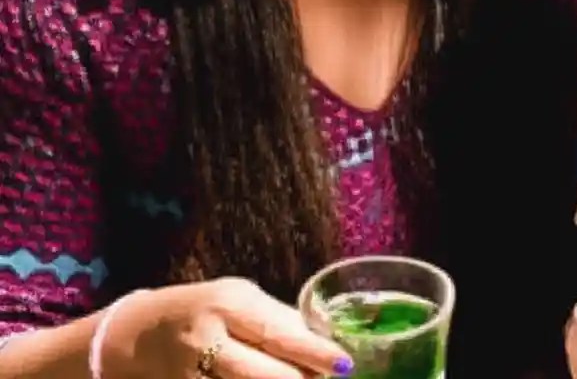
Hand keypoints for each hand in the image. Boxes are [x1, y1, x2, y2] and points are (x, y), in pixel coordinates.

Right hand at [106, 276, 353, 378]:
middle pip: (268, 375)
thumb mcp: (239, 301)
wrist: (135, 336)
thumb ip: (277, 320)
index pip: (280, 334)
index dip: (316, 353)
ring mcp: (190, 374)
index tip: (345, 365)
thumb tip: (325, 340)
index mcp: (228, 304)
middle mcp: (206, 339)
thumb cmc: (202, 310)